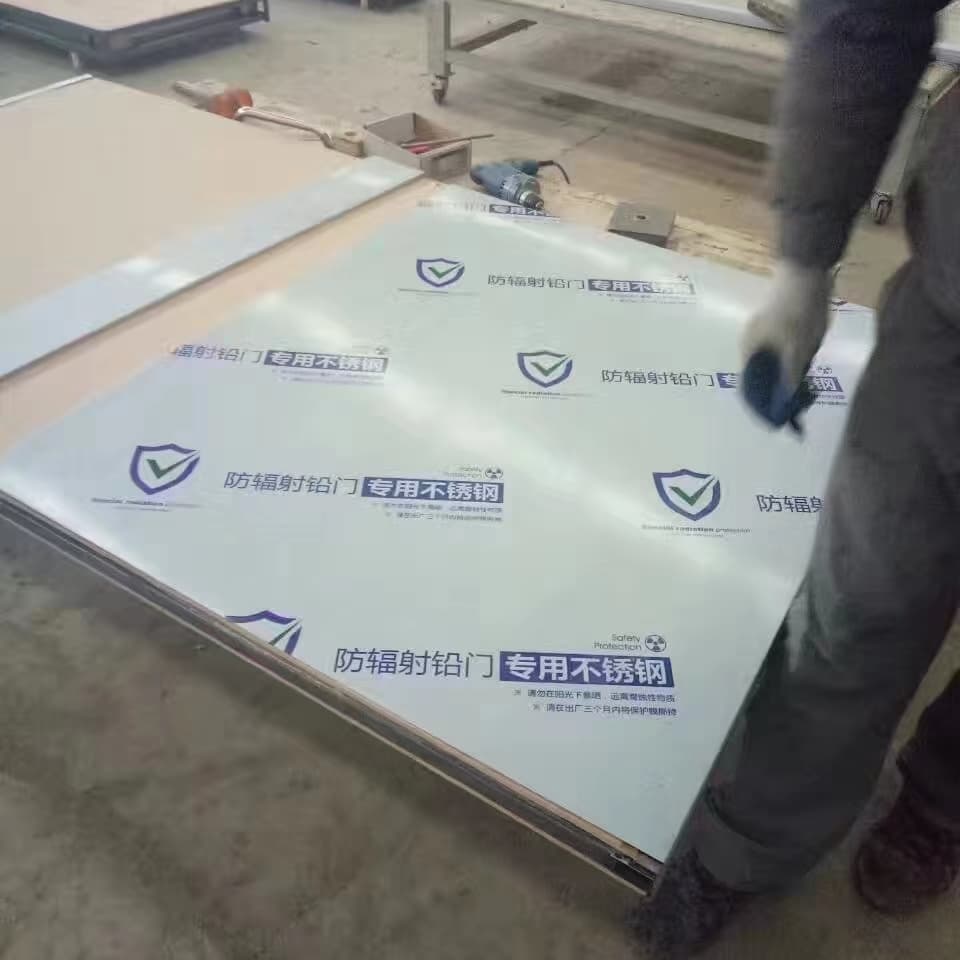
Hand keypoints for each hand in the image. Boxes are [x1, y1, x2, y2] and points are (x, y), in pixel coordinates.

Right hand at [740, 260, 831, 430]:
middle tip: (801, 407)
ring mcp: (768, 339)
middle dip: (778, 397)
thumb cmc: (799, 310)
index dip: (762, 407)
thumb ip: (790, 376)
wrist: (809, 270)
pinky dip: (794, 370)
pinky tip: (808, 373)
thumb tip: (785, 405)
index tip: (780, 422)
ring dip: (788, 383)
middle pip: (763, 380)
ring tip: (806, 392)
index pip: (750, 388)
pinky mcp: (783, 333)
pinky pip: (785, 360)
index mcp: (751, 351)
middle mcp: (755, 348)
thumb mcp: (797, 346)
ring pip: (776, 370)